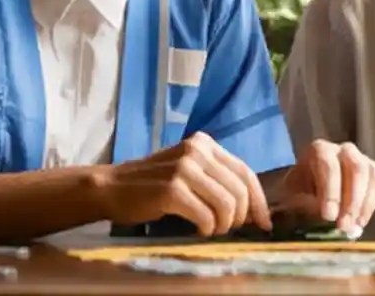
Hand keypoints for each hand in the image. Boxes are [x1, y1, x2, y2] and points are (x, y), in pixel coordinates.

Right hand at [92, 132, 270, 236]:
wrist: (111, 187)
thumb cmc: (152, 185)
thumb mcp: (188, 172)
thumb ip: (216, 181)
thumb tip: (251, 211)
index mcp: (205, 143)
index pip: (245, 172)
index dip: (258, 200)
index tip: (263, 223)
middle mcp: (197, 150)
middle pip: (239, 190)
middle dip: (239, 217)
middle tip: (226, 230)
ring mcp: (184, 168)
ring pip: (226, 204)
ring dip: (223, 225)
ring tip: (211, 230)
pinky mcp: (172, 189)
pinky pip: (206, 216)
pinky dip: (207, 228)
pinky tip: (198, 230)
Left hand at [278, 140, 374, 233]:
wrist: (303, 197)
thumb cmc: (295, 196)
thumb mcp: (290, 200)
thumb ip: (302, 204)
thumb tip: (324, 213)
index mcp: (318, 151)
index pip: (328, 164)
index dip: (330, 190)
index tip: (329, 216)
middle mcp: (342, 151)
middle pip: (355, 167)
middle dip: (352, 200)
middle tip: (345, 226)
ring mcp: (361, 160)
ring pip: (373, 172)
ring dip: (368, 202)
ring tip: (358, 225)